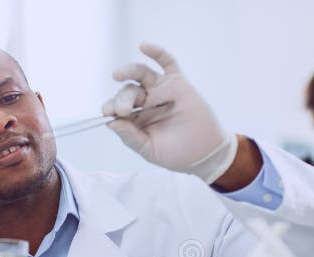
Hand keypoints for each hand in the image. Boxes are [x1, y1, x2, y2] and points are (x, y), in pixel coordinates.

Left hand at [102, 43, 236, 183]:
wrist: (205, 152)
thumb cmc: (176, 153)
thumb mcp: (149, 149)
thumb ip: (131, 137)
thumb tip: (111, 122)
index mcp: (135, 118)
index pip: (117, 107)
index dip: (111, 107)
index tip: (108, 112)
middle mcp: (145, 101)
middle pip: (128, 91)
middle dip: (122, 99)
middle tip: (122, 110)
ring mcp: (161, 90)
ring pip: (141, 74)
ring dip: (128, 71)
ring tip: (118, 75)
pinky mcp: (177, 82)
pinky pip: (166, 62)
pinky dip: (156, 52)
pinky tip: (144, 46)